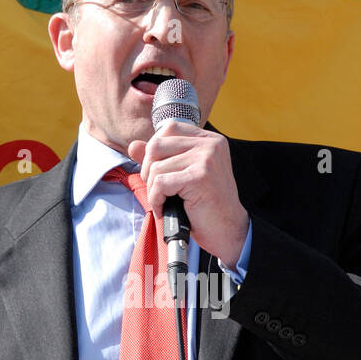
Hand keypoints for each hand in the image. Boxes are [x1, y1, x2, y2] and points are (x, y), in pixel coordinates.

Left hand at [127, 120, 248, 264]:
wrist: (228, 230)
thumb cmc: (206, 205)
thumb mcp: (181, 175)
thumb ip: (159, 158)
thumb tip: (133, 145)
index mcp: (209, 139)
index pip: (169, 129)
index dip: (155, 151)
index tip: (161, 173)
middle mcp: (210, 144)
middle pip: (156, 145)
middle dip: (148, 170)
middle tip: (159, 190)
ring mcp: (206, 159)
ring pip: (156, 167)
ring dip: (153, 190)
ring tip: (164, 202)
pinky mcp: (200, 177)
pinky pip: (160, 183)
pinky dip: (156, 200)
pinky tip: (165, 209)